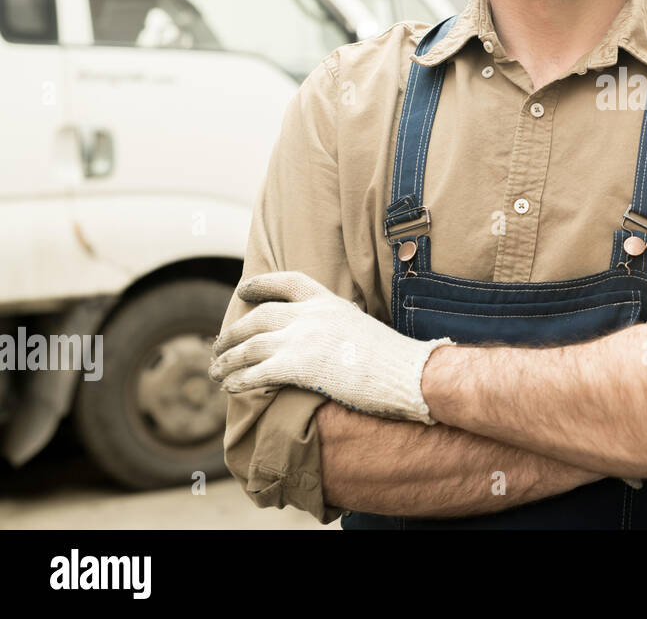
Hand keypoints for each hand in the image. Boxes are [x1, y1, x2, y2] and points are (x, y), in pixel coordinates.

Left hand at [208, 271, 452, 423]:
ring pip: (249, 345)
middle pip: (258, 317)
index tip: (243, 291)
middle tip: (219, 345)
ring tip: (216, 371)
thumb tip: (322, 339)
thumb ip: (335, 324)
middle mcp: (312, 314)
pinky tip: (231, 387)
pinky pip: (257, 372)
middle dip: (232, 332)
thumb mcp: (360, 325)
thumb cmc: (392, 357)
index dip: (260, 284)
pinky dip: (239, 380)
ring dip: (227, 360)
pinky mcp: (300, 366)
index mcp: (328, 300)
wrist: (407, 372)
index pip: (286, 282)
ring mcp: (304, 338)